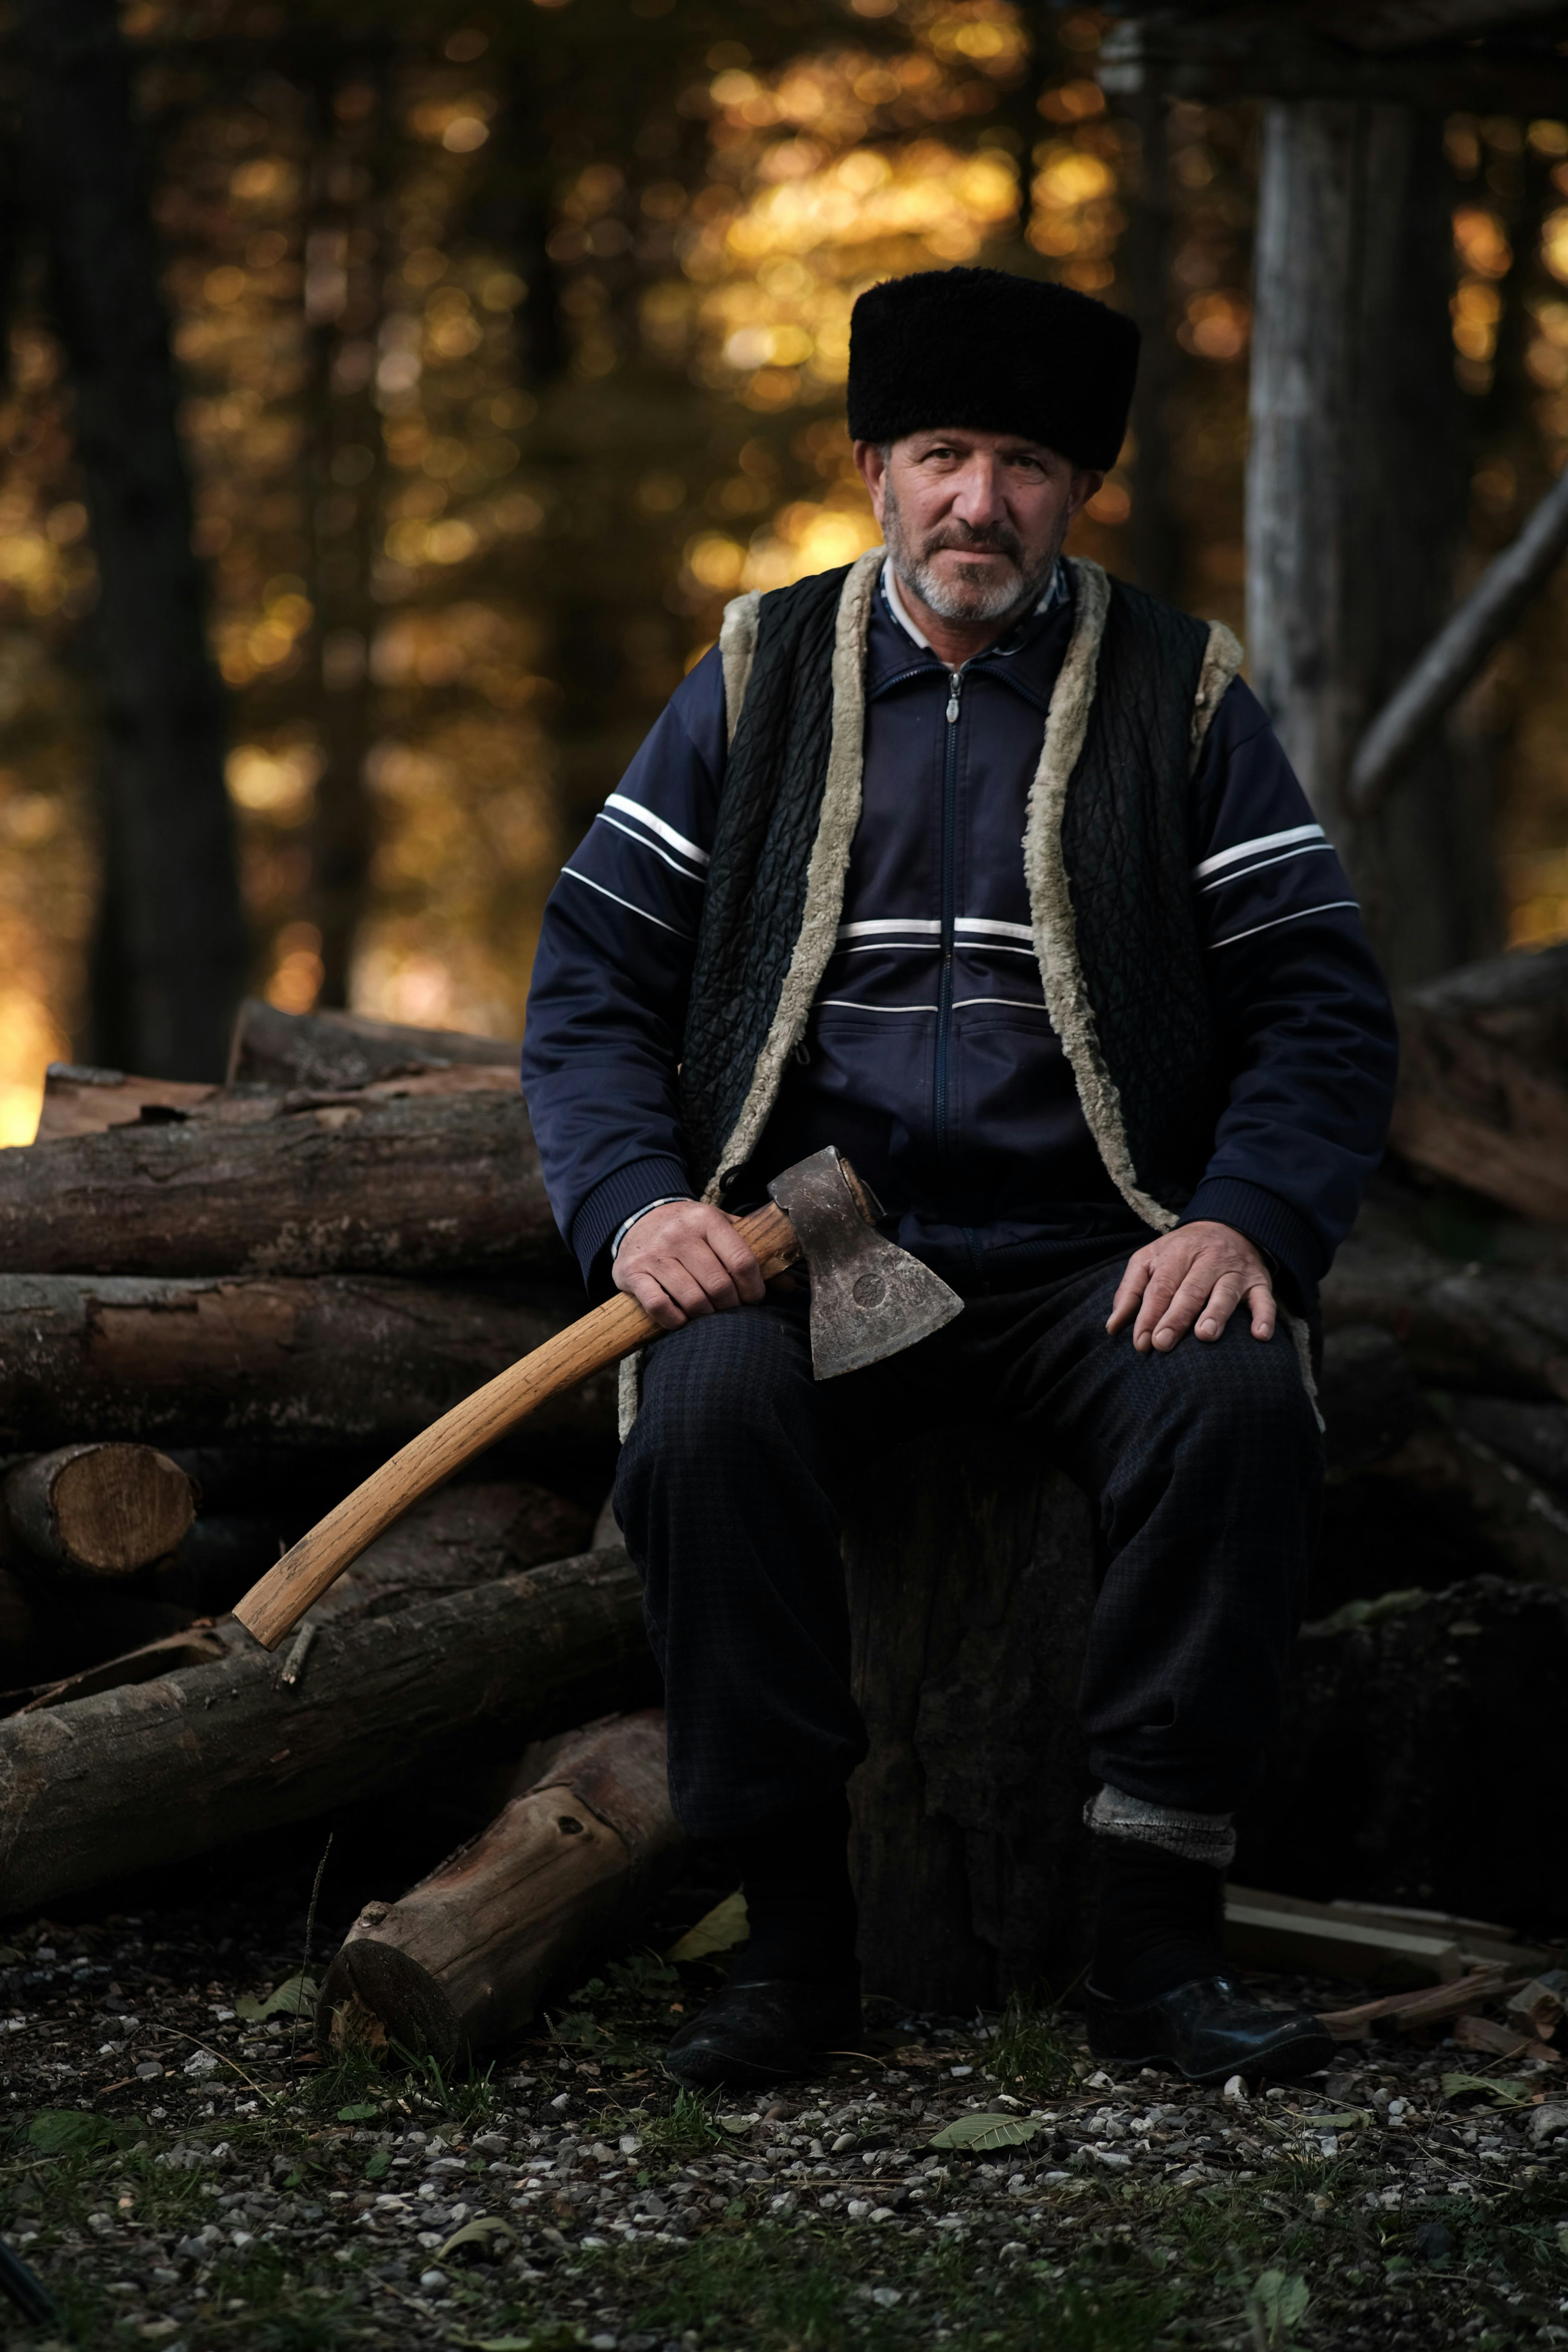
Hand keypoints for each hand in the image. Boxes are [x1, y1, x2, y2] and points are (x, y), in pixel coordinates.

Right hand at [613, 1199, 765, 1330]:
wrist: (639, 1217)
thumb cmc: (689, 1230)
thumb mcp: (721, 1229)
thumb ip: (752, 1253)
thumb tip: (788, 1285)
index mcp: (707, 1219)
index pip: (741, 1261)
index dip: (754, 1288)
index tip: (754, 1298)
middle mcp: (679, 1234)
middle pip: (719, 1285)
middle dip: (731, 1305)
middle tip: (731, 1308)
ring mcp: (654, 1255)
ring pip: (692, 1299)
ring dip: (706, 1315)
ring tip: (709, 1313)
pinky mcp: (632, 1273)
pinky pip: (660, 1307)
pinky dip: (676, 1320)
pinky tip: (683, 1318)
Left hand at [1106, 1221, 1274, 1353]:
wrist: (1229, 1224)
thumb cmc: (1180, 1252)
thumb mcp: (1148, 1260)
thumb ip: (1129, 1292)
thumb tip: (1113, 1327)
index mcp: (1176, 1255)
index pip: (1161, 1287)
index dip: (1150, 1315)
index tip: (1141, 1343)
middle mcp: (1206, 1261)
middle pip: (1190, 1291)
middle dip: (1176, 1317)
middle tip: (1163, 1343)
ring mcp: (1234, 1272)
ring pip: (1225, 1293)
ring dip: (1216, 1314)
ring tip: (1205, 1336)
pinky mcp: (1259, 1281)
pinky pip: (1264, 1299)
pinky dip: (1264, 1317)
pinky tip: (1260, 1335)